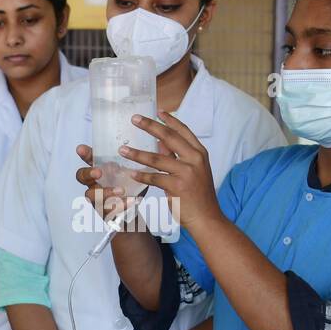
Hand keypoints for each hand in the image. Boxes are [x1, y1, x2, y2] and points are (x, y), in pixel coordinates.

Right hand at [74, 144, 138, 223]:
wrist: (132, 208)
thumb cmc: (129, 186)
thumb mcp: (131, 172)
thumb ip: (132, 163)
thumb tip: (144, 148)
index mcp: (100, 169)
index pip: (89, 159)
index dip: (84, 154)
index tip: (81, 149)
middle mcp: (94, 182)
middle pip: (82, 176)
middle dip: (88, 173)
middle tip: (98, 172)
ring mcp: (96, 197)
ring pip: (92, 195)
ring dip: (106, 192)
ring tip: (121, 190)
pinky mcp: (103, 211)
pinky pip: (107, 209)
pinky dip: (120, 205)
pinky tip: (131, 201)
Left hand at [117, 113, 221, 230]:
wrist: (207, 218)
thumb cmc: (199, 196)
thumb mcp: (193, 171)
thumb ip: (178, 156)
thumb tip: (161, 142)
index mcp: (200, 153)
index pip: (183, 131)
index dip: (170, 120)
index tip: (157, 110)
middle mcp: (195, 159)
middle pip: (169, 137)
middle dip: (150, 126)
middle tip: (134, 119)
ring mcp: (187, 172)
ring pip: (156, 158)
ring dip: (137, 153)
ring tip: (122, 149)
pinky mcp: (177, 186)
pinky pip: (154, 178)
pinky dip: (141, 176)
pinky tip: (130, 174)